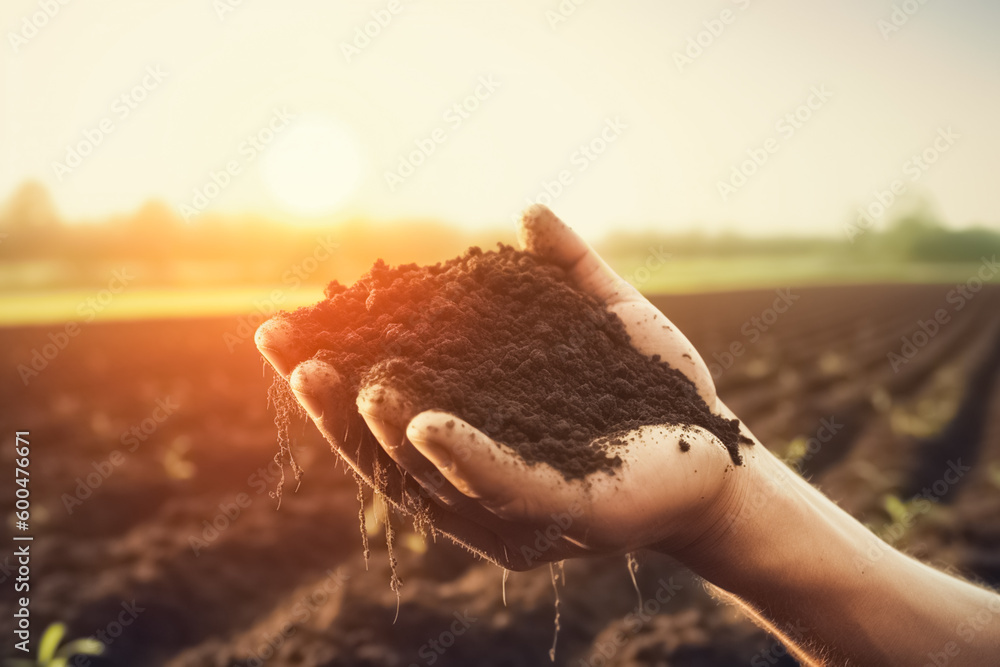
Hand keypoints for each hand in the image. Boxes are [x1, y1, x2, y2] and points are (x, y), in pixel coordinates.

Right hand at [255, 205, 758, 569]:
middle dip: (336, 403)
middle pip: (393, 445)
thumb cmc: (657, 395)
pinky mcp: (568, 515)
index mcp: (477, 433)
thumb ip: (566, 270)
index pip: (391, 404)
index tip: (286, 327)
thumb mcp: (604, 319)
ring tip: (354, 381)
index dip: (339, 368)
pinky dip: (465, 456)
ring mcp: (520, 504)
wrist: (724, 453)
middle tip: (290, 352)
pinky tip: (427, 421)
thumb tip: (527, 209)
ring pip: (436, 474)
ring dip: (389, 429)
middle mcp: (482, 478)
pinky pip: (507, 486)